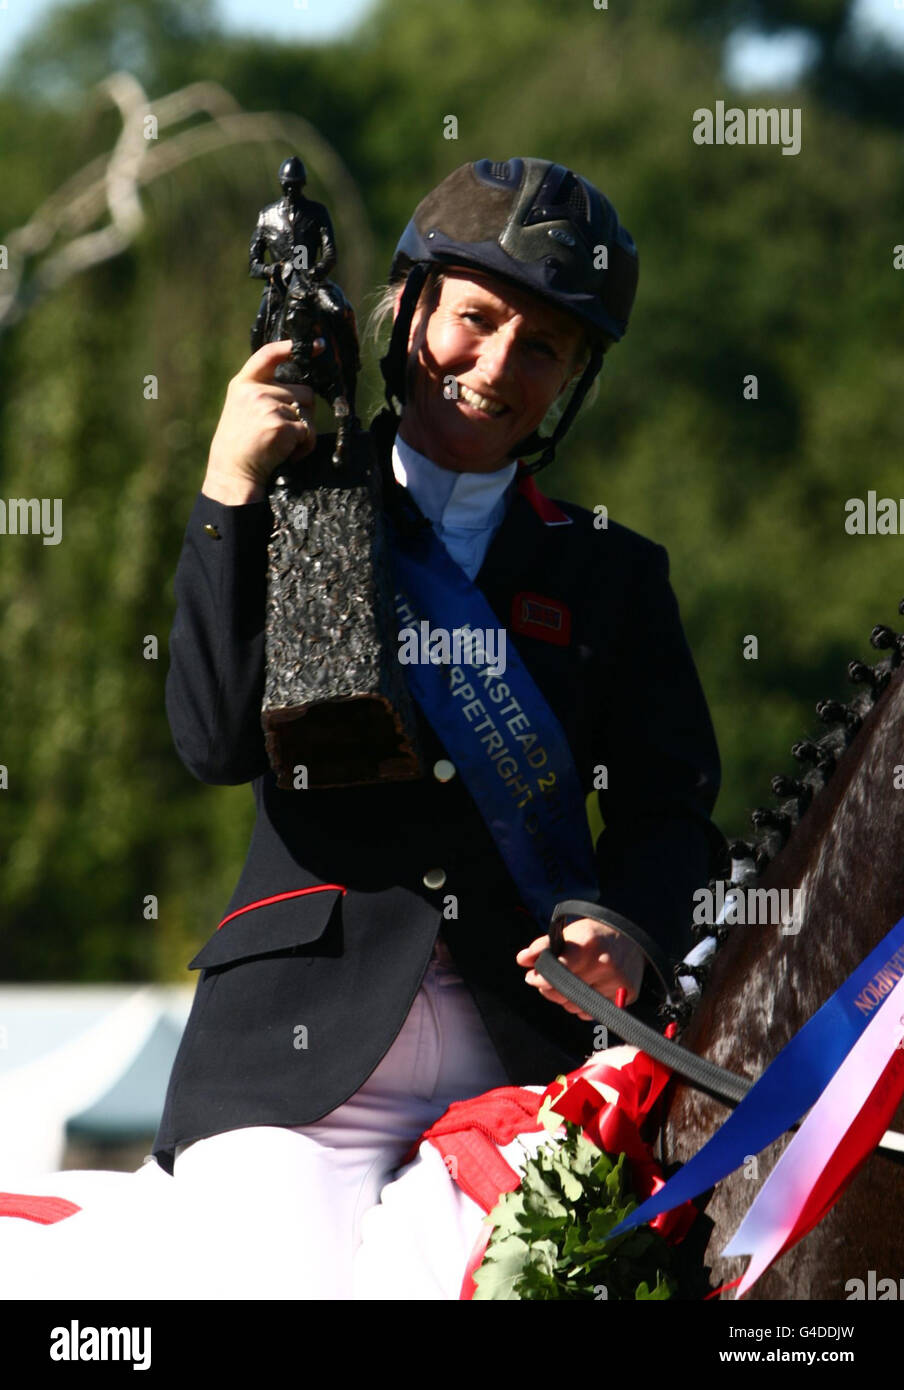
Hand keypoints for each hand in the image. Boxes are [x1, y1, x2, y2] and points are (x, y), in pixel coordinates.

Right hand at [203, 341, 317, 504]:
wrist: (232, 472)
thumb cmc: (240, 443)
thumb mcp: (241, 407)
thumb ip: (262, 391)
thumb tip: (297, 386)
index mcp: (243, 383)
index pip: (268, 355)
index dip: (291, 347)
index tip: (315, 345)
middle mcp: (255, 391)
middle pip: (303, 390)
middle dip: (303, 412)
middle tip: (285, 431)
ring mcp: (268, 407)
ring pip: (308, 411)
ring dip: (304, 430)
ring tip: (284, 443)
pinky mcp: (281, 426)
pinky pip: (308, 431)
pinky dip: (304, 446)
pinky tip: (287, 454)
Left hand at [516, 918, 645, 1019]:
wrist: (633, 939)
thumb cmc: (596, 935)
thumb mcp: (570, 932)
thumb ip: (544, 946)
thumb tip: (522, 960)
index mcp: (589, 944)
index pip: (557, 969)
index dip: (541, 976)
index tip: (532, 976)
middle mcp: (604, 964)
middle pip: (564, 991)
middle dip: (549, 988)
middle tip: (546, 981)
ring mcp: (617, 981)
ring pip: (575, 1005)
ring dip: (565, 999)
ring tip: (570, 983)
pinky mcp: (626, 996)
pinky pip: (591, 1013)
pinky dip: (582, 1006)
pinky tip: (586, 991)